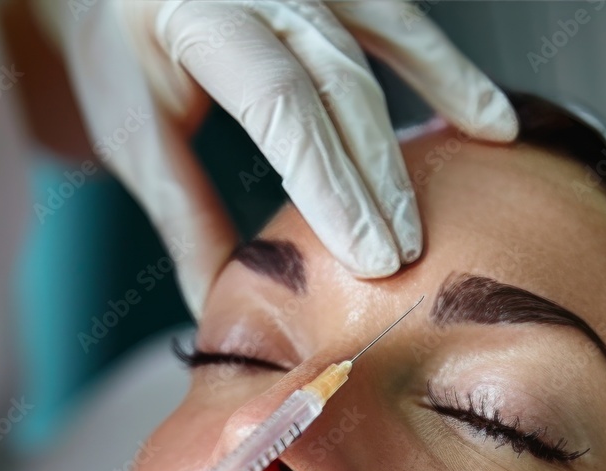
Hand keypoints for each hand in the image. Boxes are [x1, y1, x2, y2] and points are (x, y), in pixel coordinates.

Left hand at [34, 0, 518, 315]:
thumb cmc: (119, 54)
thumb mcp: (136, 136)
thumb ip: (186, 218)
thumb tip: (225, 307)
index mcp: (194, 15)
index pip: (277, 101)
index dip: (330, 182)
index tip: (370, 256)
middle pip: (337, 80)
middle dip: (378, 175)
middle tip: (408, 256)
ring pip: (382, 38)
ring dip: (436, 108)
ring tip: (473, 180)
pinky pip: (398, 17)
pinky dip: (444, 68)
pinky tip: (486, 117)